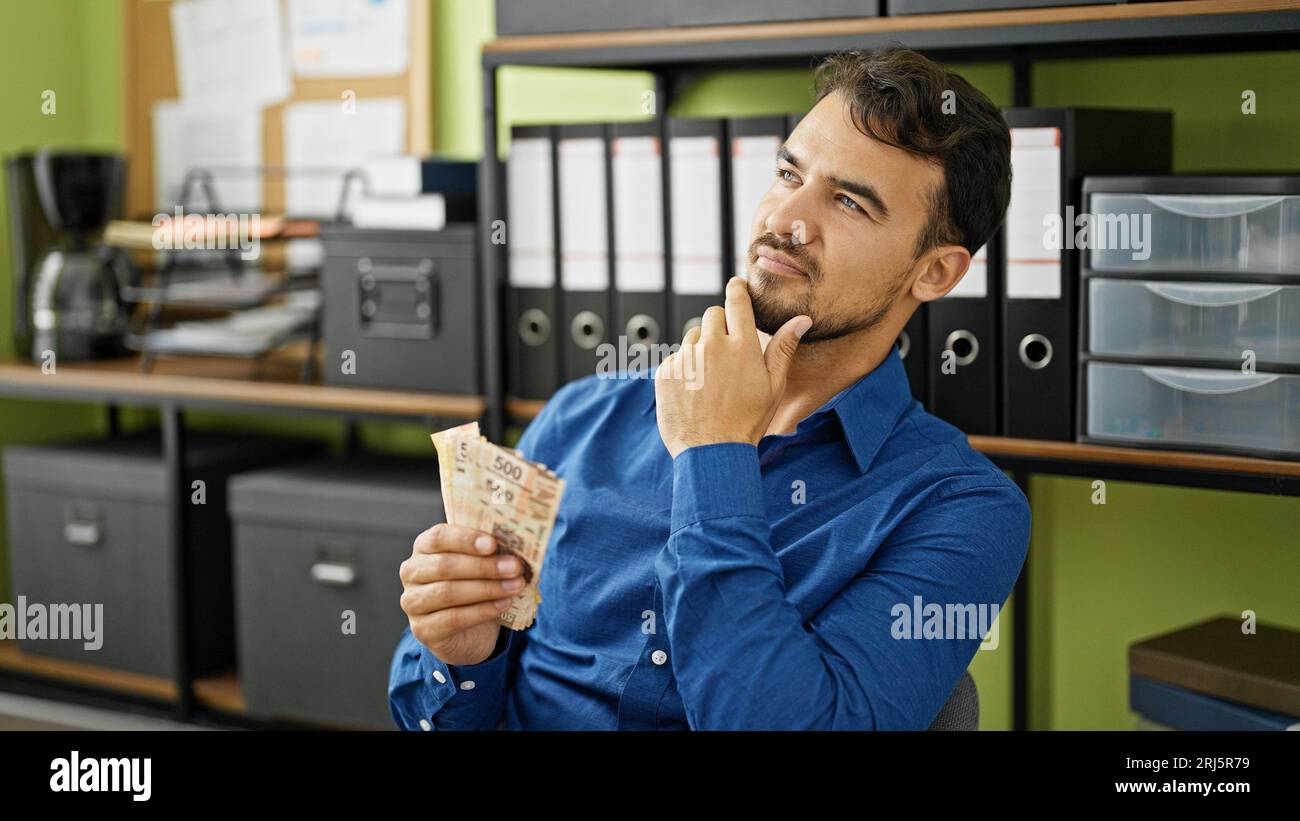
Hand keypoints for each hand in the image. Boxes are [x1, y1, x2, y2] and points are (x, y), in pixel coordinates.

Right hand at [399, 523, 523, 665]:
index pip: (438, 537)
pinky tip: (503, 605)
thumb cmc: (473, 586)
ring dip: (487, 589)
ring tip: (514, 586)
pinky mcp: (422, 629)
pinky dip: (482, 611)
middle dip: (483, 566)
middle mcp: (412, 572)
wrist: (467, 631)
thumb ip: (490, 551)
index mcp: (424, 547)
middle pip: (444, 565)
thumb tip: (516, 543)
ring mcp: (413, 602)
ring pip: (448, 592)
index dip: (466, 539)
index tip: (493, 544)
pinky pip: (453, 619)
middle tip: (514, 567)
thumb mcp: (480, 563)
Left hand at [654, 276, 810, 458]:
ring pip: (692, 337)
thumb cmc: (748, 420)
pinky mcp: (666, 372)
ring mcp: (685, 359)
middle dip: (720, 326)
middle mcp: (711, 346)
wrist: (712, 452)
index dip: (736, 289)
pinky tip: (696, 391)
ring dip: (701, 348)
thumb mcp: (774, 385)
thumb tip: (801, 319)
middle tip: (728, 353)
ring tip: (712, 379)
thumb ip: (783, 347)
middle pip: (712, 315)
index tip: (736, 287)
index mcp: (742, 346)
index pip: (736, 300)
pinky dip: (685, 369)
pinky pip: (676, 358)